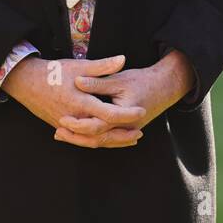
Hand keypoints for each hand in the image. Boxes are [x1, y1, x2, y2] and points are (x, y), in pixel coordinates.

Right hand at [2, 54, 145, 148]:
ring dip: (111, 141)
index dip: (126, 114)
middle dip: (122, 135)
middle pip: (102, 133)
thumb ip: (102, 66)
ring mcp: (66, 125)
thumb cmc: (54, 72)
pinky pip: (81, 139)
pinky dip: (96, 141)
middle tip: (139, 133)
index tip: (141, 111)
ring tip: (128, 140)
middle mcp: (74, 117)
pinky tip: (107, 139)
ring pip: (91, 140)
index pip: (108, 114)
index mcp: (80, 102)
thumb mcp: (79, 66)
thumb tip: (123, 59)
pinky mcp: (61, 127)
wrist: (26, 82)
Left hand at [62, 52, 194, 143]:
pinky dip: (93, 138)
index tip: (62, 119)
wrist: (165, 87)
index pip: (97, 126)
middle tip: (58, 132)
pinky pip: (108, 140)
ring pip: (102, 142)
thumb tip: (76, 81)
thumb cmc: (142, 81)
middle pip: (97, 139)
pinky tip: (80, 135)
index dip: (78, 124)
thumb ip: (98, 82)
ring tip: (63, 134)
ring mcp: (127, 132)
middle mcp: (126, 128)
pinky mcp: (126, 131)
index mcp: (123, 116)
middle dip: (76, 137)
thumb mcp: (119, 80)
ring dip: (82, 140)